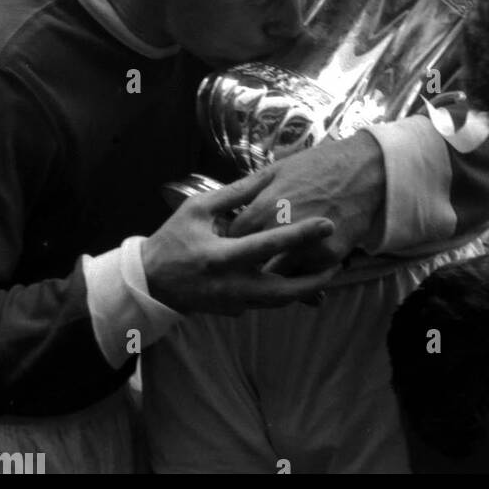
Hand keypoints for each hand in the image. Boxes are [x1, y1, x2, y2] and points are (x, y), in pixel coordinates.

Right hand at [141, 169, 339, 314]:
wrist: (149, 284)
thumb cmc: (172, 240)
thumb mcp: (197, 209)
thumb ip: (233, 195)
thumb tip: (265, 177)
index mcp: (221, 257)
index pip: (268, 245)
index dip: (300, 235)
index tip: (327, 224)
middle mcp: (231, 286)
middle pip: (283, 289)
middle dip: (314, 280)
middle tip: (339, 264)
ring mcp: (233, 303)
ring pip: (279, 301)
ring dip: (305, 289)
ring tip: (329, 271)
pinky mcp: (234, 311)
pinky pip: (266, 304)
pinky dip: (287, 293)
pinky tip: (303, 280)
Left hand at [227, 131, 385, 275]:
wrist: (363, 171)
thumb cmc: (318, 165)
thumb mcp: (278, 169)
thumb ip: (249, 190)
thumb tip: (226, 206)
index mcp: (262, 208)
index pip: (233, 238)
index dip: (233, 240)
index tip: (236, 241)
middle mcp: (279, 231)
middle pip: (250, 262)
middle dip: (248, 264)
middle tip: (250, 262)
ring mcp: (303, 247)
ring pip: (277, 276)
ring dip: (274, 274)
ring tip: (273, 271)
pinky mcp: (326, 258)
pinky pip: (305, 277)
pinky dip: (301, 276)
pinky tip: (300, 271)